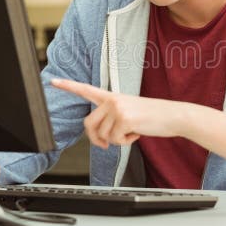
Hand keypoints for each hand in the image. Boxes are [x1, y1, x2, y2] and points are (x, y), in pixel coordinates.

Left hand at [51, 79, 188, 147]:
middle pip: (89, 123)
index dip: (68, 86)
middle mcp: (112, 99)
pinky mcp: (124, 118)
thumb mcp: (128, 112)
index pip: (86, 89)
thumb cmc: (152, 116)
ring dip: (116, 141)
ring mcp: (118, 108)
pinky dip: (125, 143)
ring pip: (103, 135)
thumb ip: (111, 118)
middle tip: (107, 143)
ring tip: (131, 133)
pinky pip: (115, 140)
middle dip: (96, 138)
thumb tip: (98, 137)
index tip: (53, 81)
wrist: (173, 115)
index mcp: (112, 96)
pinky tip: (136, 134)